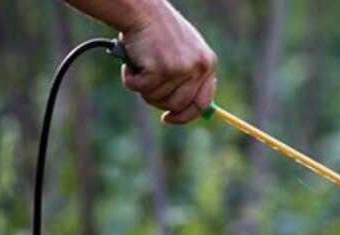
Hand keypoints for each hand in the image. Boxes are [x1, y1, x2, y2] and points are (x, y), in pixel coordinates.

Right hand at [120, 3, 215, 123]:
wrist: (142, 10)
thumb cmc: (158, 30)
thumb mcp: (183, 51)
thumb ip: (188, 76)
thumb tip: (181, 107)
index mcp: (208, 64)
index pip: (203, 103)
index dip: (185, 115)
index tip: (169, 118)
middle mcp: (198, 68)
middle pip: (178, 105)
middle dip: (158, 101)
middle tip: (146, 87)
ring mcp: (181, 70)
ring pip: (157, 99)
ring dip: (143, 88)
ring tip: (140, 65)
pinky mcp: (161, 70)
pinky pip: (141, 89)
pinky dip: (131, 80)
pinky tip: (131, 63)